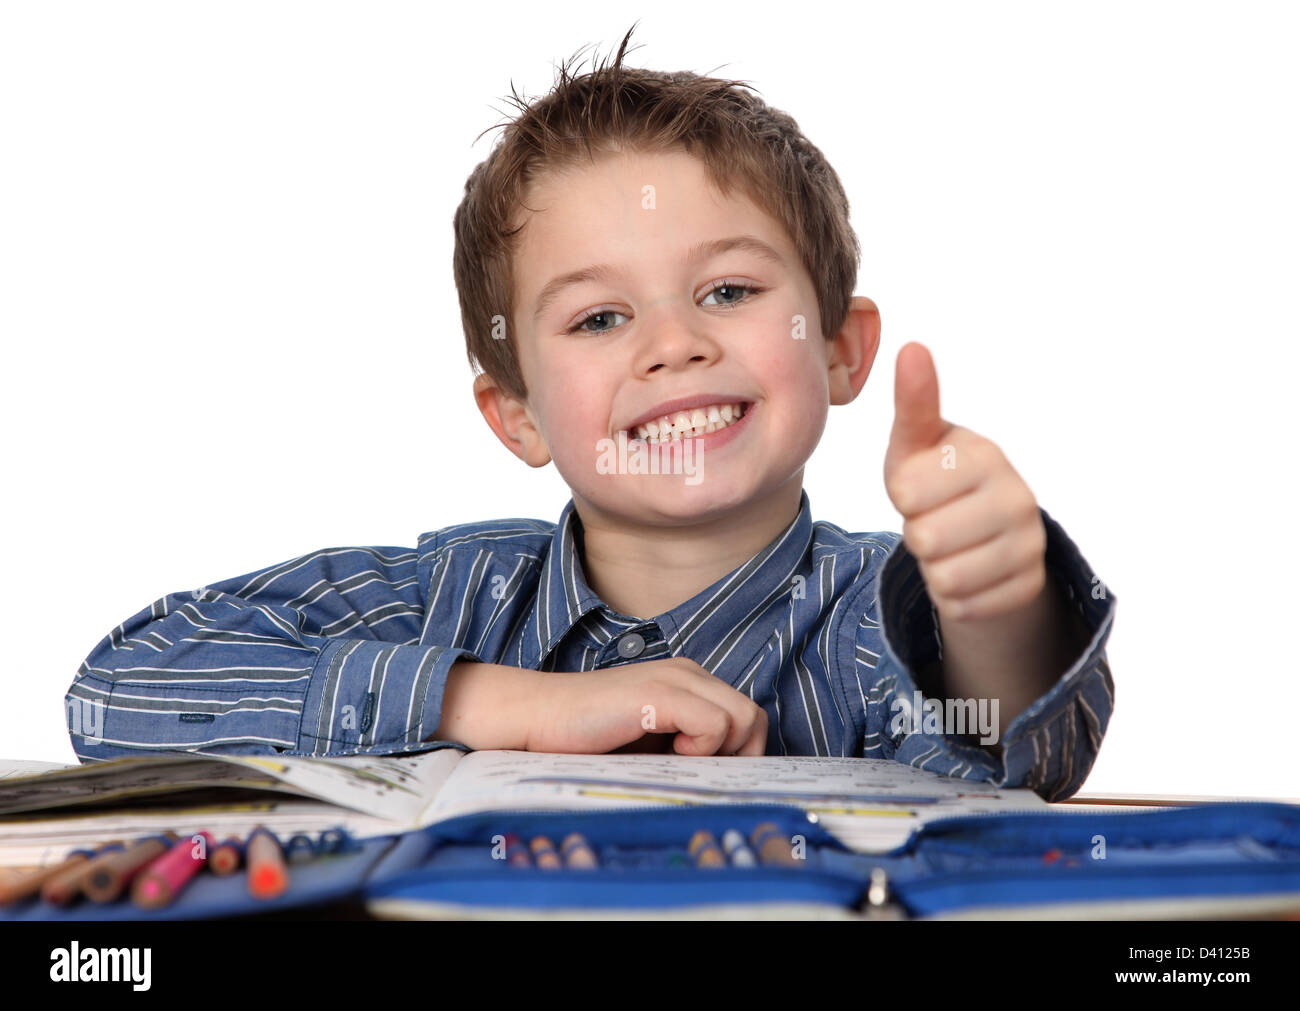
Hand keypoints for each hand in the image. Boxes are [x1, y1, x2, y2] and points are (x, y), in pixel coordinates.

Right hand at [523, 656, 768, 755]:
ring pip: (743, 718)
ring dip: (720, 750)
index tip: (710, 774)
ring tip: (678, 758)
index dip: (740, 752)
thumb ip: (688, 747)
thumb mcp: (652, 743)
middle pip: (753, 717)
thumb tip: (727, 778)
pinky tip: (669, 750)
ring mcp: (675, 678)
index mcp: (688, 682)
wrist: (538, 717)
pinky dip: (703, 747)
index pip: (747, 715)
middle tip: (698, 772)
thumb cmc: (589, 736)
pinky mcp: (660, 693)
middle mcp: (688, 673)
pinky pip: (716, 723)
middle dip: (738, 755)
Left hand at [882, 342, 1046, 622]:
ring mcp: (1031, 544)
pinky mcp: (1029, 587)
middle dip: (917, 533)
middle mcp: (1019, 498)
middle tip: (936, 519)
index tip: (922, 485)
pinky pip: (963, 608)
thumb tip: (912, 348)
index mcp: (987, 456)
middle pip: (924, 539)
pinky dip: (953, 597)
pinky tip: (967, 570)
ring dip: (933, 567)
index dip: (902, 495)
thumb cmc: (937, 477)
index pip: (906, 491)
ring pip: (944, 578)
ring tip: (950, 544)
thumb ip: (914, 403)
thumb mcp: (917, 443)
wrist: (983, 534)